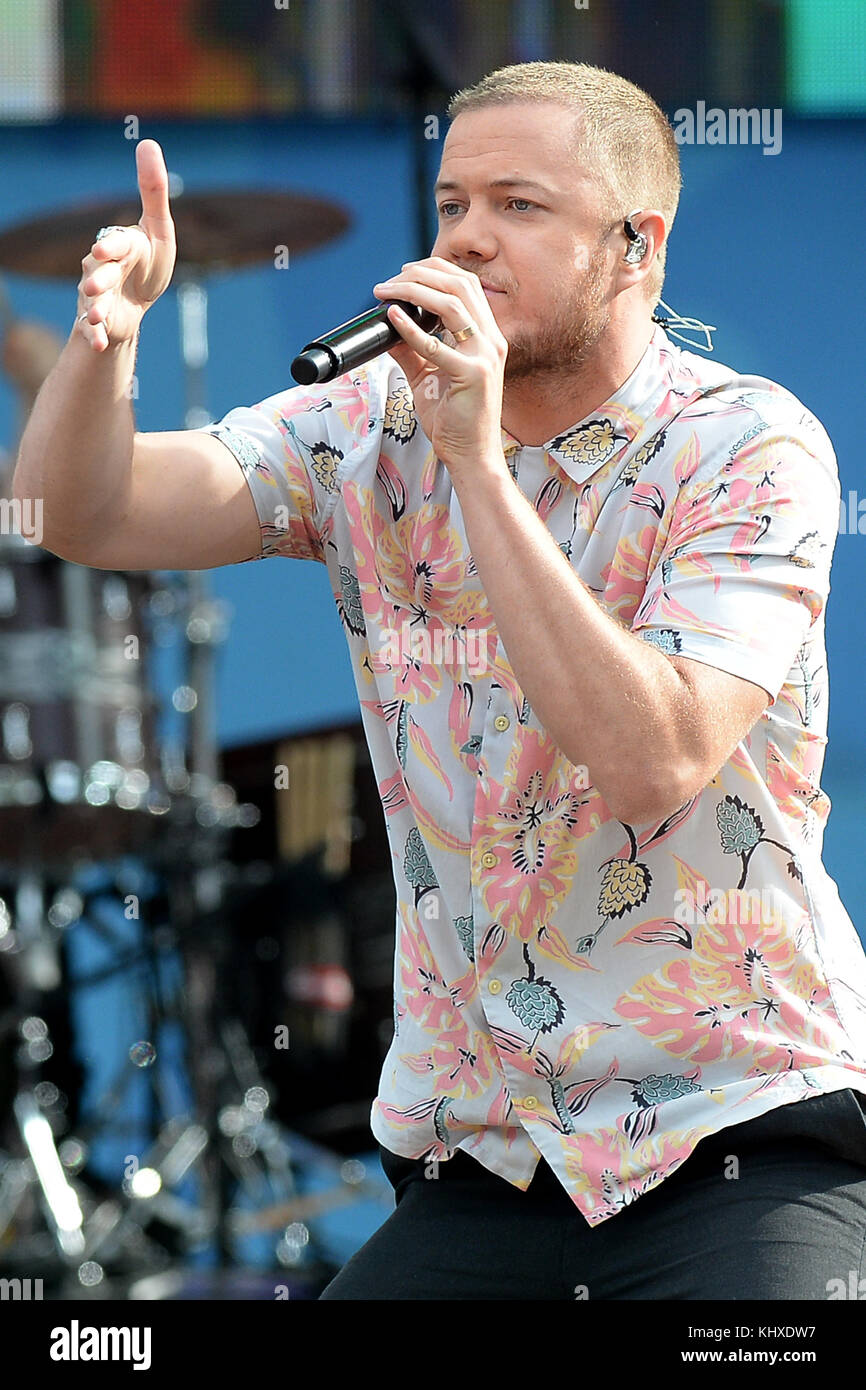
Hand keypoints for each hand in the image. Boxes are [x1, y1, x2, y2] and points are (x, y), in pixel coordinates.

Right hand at [76, 139, 176, 351]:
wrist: (136, 303)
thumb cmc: (147, 262)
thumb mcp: (158, 229)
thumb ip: (153, 190)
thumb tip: (148, 142)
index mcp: (120, 247)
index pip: (115, 245)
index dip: (110, 249)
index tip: (102, 252)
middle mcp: (103, 270)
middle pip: (98, 274)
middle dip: (97, 279)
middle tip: (94, 285)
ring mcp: (99, 297)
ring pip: (92, 301)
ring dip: (93, 308)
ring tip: (95, 316)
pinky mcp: (99, 321)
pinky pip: (93, 331)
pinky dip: (95, 338)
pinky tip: (99, 345)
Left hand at [372, 257, 508, 478]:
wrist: (471, 455)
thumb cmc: (455, 419)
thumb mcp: (427, 377)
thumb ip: (411, 351)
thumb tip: (387, 328)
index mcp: (486, 337)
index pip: (467, 286)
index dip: (436, 271)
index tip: (405, 272)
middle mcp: (491, 341)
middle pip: (460, 285)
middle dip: (423, 273)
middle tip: (391, 279)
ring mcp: (484, 356)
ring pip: (452, 303)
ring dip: (414, 290)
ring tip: (387, 291)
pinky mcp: (472, 376)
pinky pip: (436, 345)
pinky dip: (411, 327)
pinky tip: (393, 316)